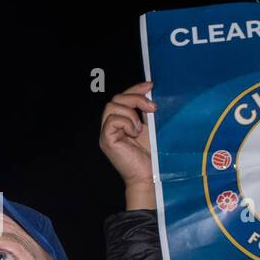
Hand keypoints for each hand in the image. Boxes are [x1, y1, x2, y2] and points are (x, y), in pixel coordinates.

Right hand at [99, 81, 156, 209]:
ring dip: (131, 113)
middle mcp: (111, 125)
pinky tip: (134, 133)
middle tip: (152, 109)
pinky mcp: (106, 140)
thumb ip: (147, 111)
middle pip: (116, 98)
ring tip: (140, 128)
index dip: (136, 88)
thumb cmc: (153, 154)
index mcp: (122, 120)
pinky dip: (126, 123)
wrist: (150, 174)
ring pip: (112, 106)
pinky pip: (112, 120)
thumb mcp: (151, 126)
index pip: (123, 97)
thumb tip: (150, 91)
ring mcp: (106, 132)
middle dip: (136, 98)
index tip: (151, 85)